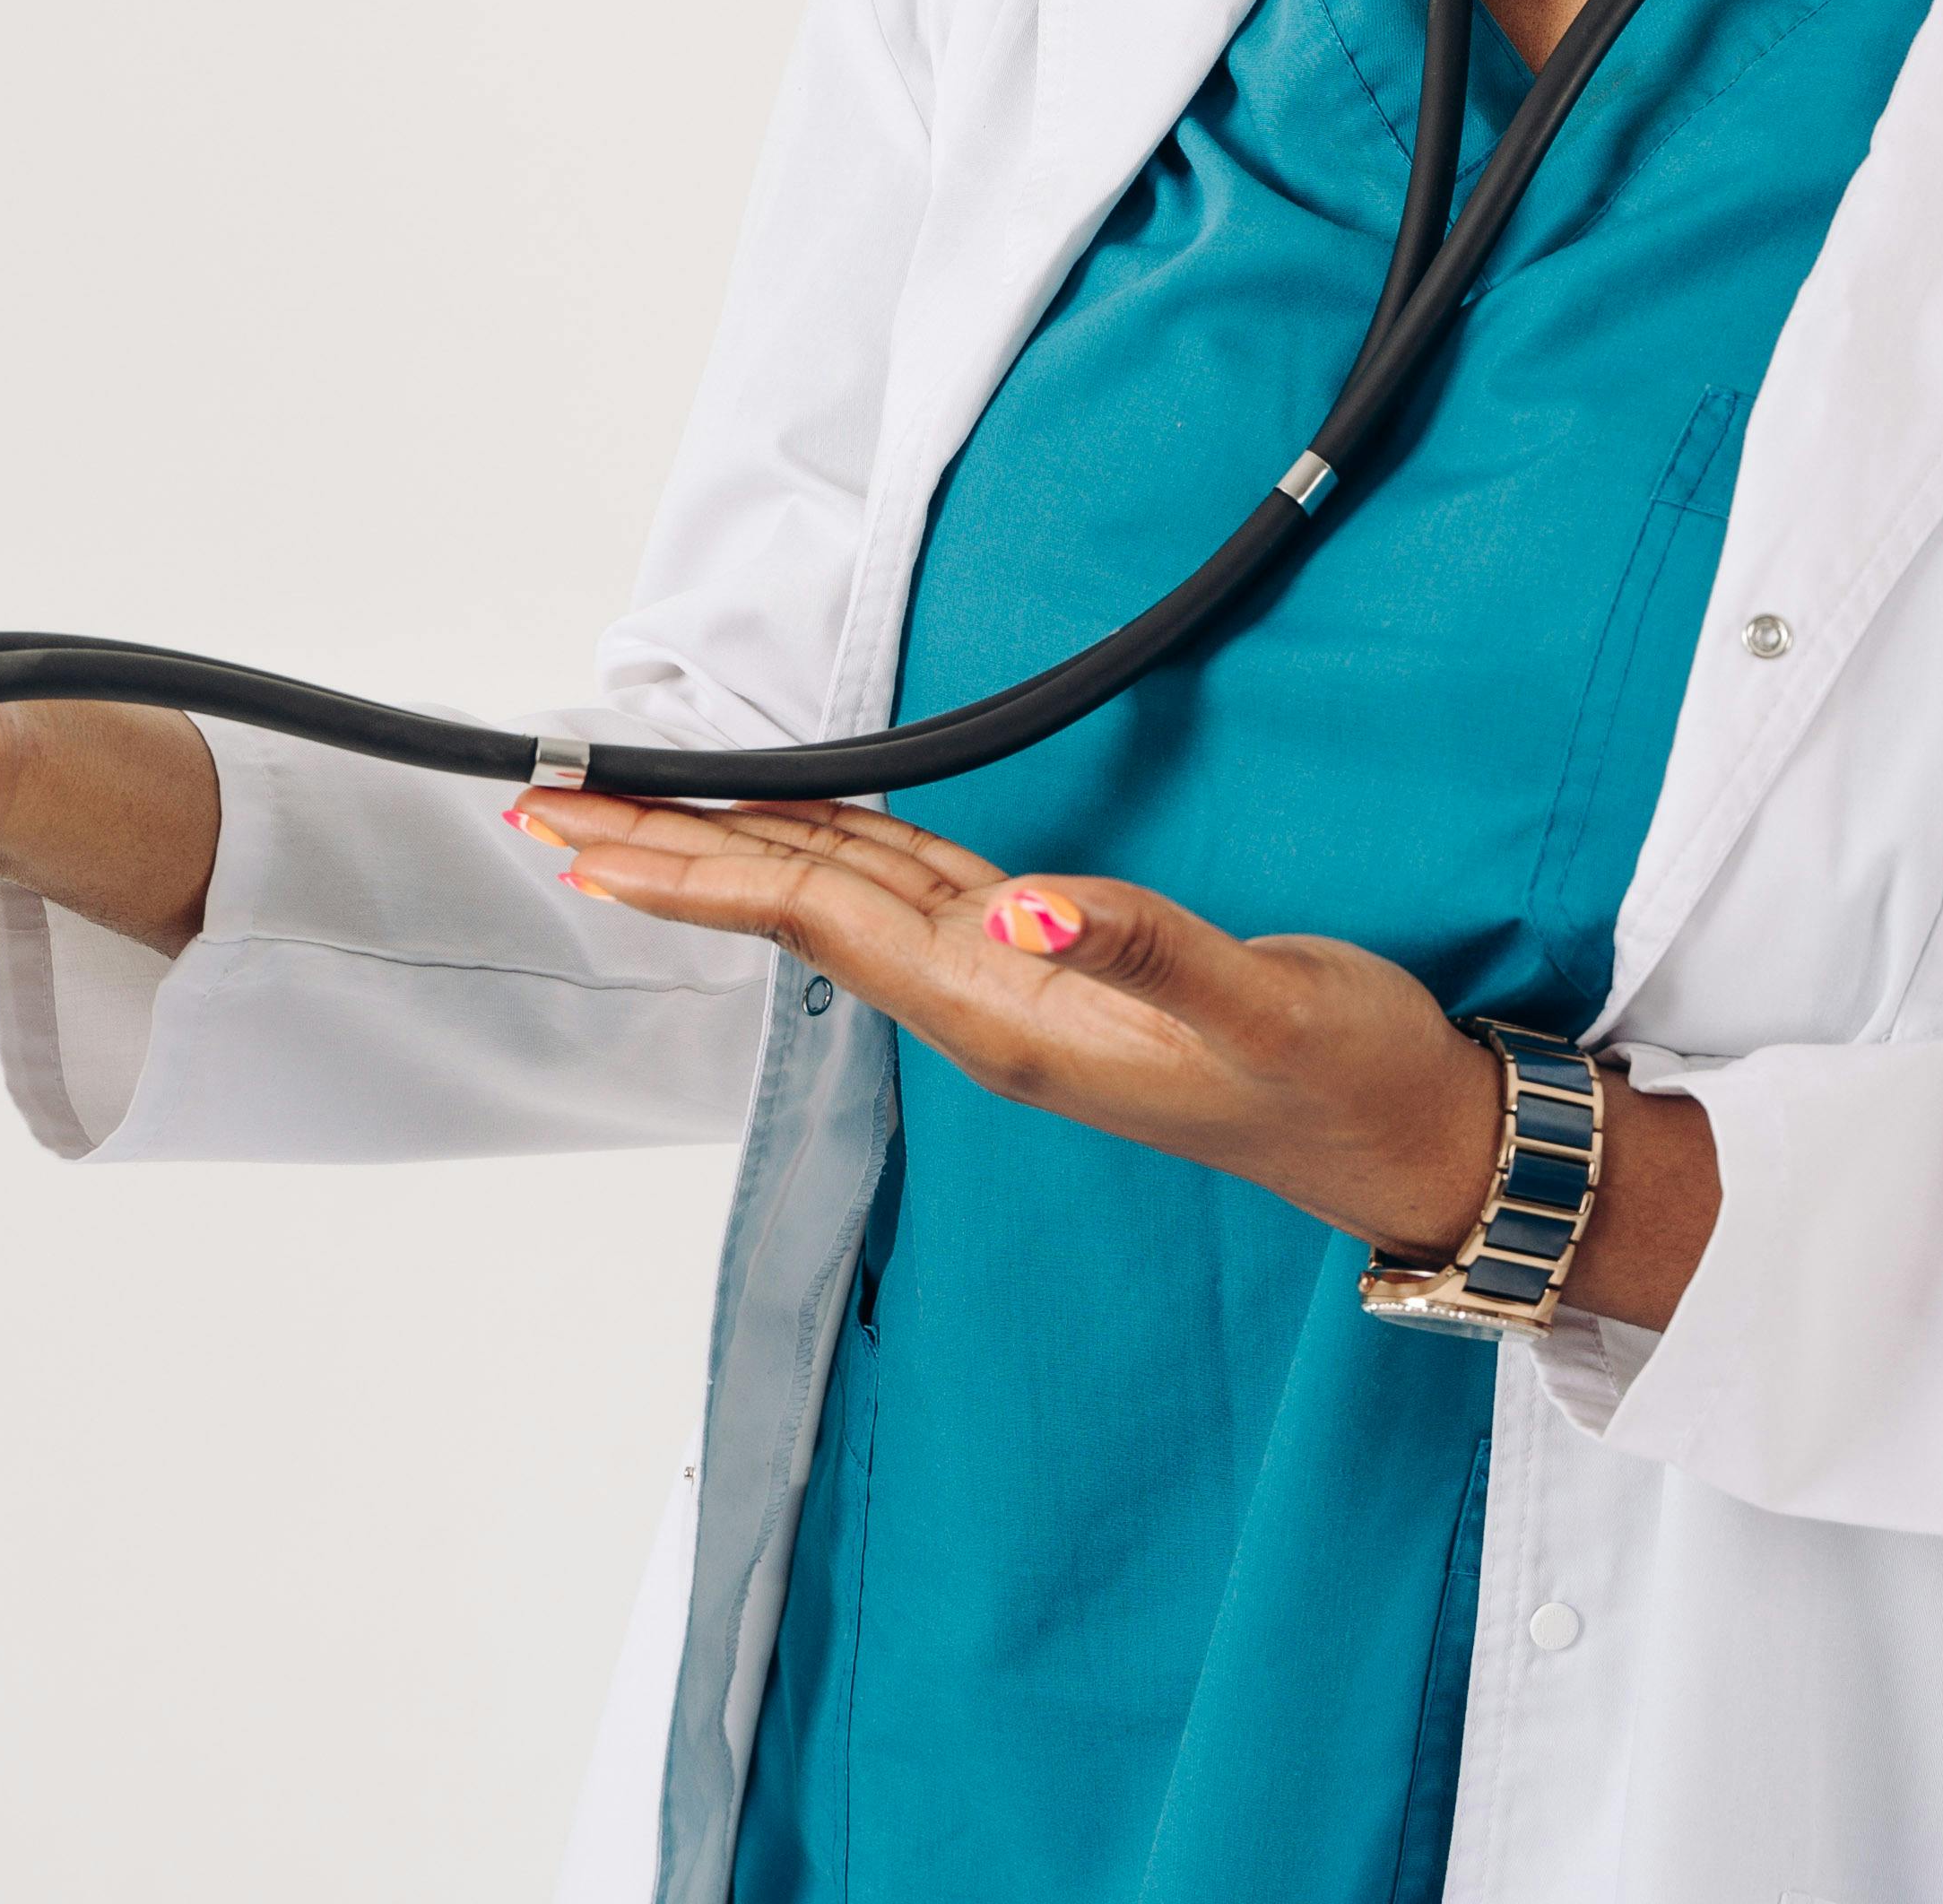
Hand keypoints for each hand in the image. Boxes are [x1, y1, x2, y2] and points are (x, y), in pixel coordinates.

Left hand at [510, 791, 1509, 1257]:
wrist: (1398, 1134)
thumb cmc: (1338, 1074)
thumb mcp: (1260, 1005)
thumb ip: (1144, 947)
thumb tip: (1021, 905)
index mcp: (1008, 1009)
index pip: (816, 919)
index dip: (697, 871)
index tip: (585, 838)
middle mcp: (986, 1000)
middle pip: (793, 909)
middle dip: (665, 859)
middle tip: (544, 808)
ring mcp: (1013, 984)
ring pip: (838, 897)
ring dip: (726, 855)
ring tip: (626, 815)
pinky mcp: (1053, 959)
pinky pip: (909, 891)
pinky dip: (831, 847)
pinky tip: (798, 824)